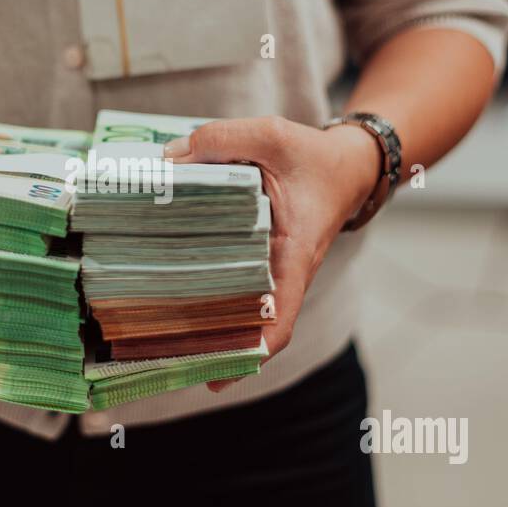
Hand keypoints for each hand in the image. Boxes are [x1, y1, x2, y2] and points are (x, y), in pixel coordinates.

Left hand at [164, 116, 382, 391]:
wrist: (346, 166)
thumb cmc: (315, 158)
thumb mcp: (272, 135)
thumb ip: (220, 139)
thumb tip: (167, 161)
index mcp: (295, 253)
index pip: (282, 316)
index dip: (257, 349)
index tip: (226, 371)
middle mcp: (283, 272)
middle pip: (252, 327)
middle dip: (217, 348)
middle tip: (170, 360)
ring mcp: (270, 271)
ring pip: (240, 312)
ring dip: (209, 328)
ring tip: (161, 345)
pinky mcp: (257, 261)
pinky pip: (233, 287)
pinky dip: (208, 298)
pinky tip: (168, 296)